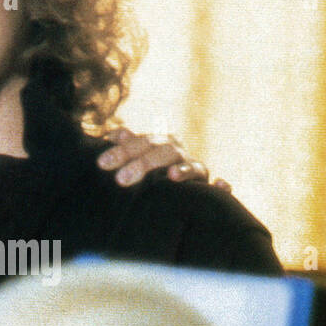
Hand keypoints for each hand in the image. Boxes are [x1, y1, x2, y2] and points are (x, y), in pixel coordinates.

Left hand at [97, 128, 223, 188]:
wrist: (168, 188)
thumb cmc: (144, 171)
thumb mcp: (133, 158)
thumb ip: (125, 146)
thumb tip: (112, 135)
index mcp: (159, 143)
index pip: (142, 141)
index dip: (123, 150)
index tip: (102, 163)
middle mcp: (178, 154)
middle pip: (164, 152)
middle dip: (143, 163)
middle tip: (121, 180)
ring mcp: (196, 171)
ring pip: (194, 167)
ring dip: (184, 169)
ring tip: (172, 176)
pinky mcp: (210, 190)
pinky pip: (221, 188)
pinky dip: (223, 187)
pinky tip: (221, 186)